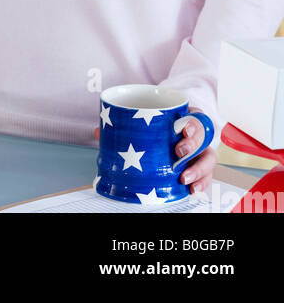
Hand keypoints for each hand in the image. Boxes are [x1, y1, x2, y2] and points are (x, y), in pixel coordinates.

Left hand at [93, 106, 216, 196]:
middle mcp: (195, 133)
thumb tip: (99, 132)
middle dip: (193, 146)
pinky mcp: (199, 167)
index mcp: (184, 116)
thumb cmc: (157, 124)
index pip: (194, 116)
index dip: (190, 123)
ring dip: (199, 169)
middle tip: (179, 153)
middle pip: (202, 138)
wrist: (170, 130)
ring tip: (184, 178)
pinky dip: (201, 183)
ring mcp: (199, 151)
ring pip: (208, 158)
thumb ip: (123, 124)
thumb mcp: (144, 120)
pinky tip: (191, 189)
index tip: (181, 129)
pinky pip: (206, 176)